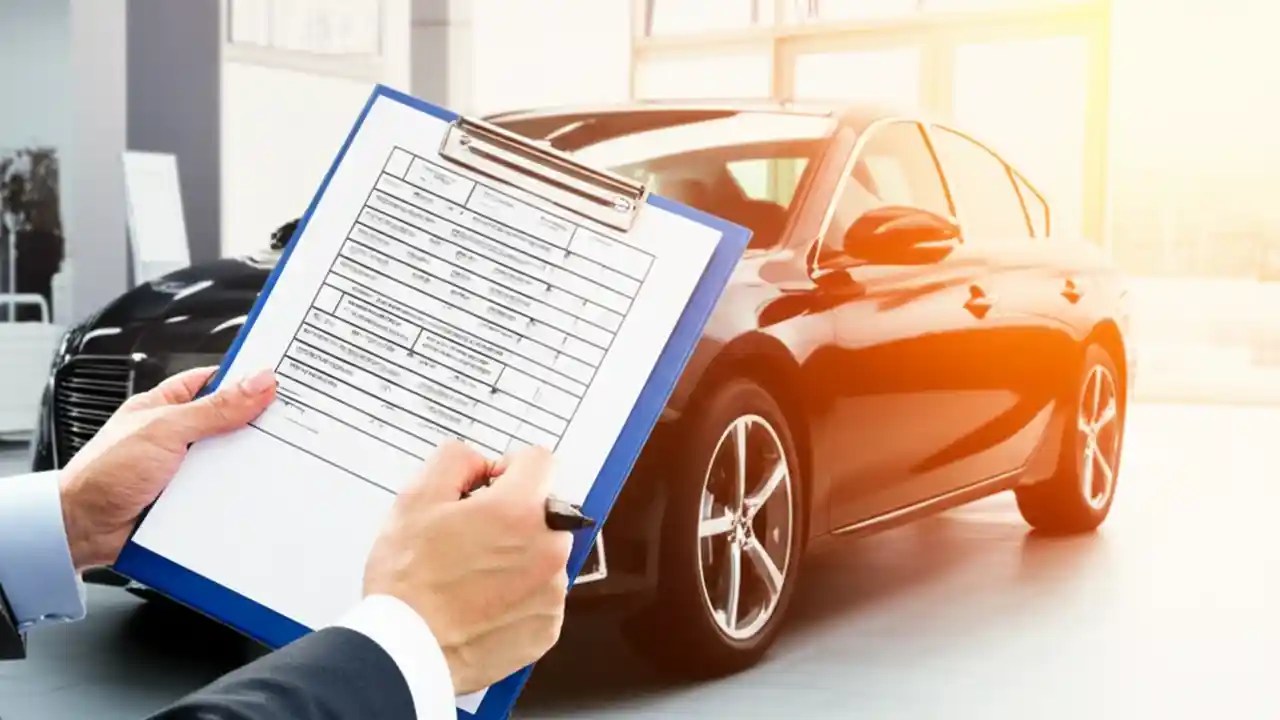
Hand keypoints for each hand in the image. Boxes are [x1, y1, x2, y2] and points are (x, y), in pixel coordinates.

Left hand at [59, 366, 276, 569]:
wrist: (83, 529)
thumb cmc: (103, 473)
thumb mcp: (164, 430)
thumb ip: (214, 409)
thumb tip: (258, 383)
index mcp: (168, 405)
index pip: (217, 381)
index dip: (247, 379)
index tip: (281, 381)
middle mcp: (179, 435)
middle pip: (231, 423)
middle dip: (254, 427)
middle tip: (286, 425)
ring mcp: (186, 467)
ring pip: (231, 459)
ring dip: (245, 464)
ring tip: (268, 461)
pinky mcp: (192, 497)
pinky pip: (225, 491)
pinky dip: (238, 493)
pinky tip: (251, 492)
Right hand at [363, 441, 572, 693]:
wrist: (406, 652)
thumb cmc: (409, 581)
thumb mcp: (416, 498)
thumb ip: (456, 460)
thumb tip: (480, 463)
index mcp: (521, 510)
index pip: (540, 461)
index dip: (507, 468)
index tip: (487, 489)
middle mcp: (549, 549)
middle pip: (544, 510)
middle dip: (513, 515)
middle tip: (470, 538)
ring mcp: (553, 591)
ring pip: (543, 553)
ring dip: (517, 556)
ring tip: (471, 577)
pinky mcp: (548, 626)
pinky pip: (541, 595)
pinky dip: (518, 595)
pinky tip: (482, 604)